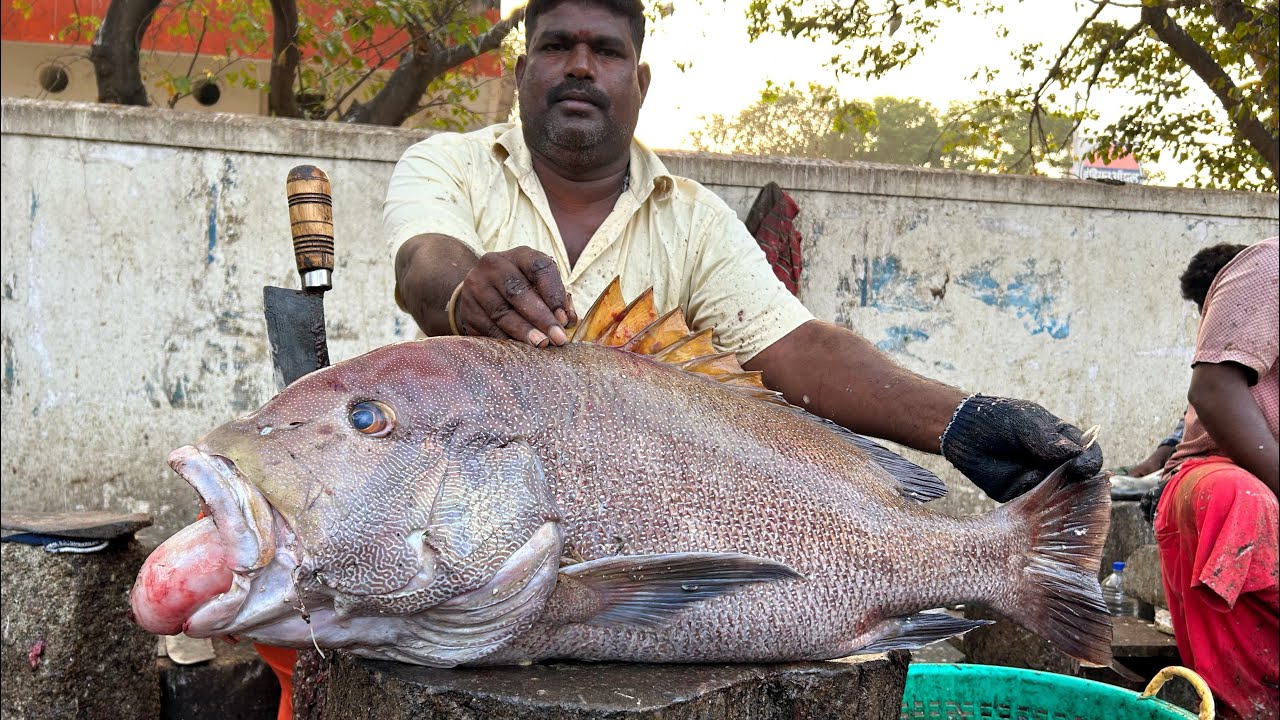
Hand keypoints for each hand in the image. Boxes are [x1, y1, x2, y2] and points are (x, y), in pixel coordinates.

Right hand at [452, 247, 576, 346]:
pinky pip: (487, 327)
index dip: (554, 294)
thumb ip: (557, 300)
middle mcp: (494, 265)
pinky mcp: (467, 308)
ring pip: (501, 312)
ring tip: (541, 345)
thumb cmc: (524, 289)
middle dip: (541, 317)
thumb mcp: (540, 285)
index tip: (565, 319)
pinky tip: (519, 349)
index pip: (539, 267)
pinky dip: (506, 340)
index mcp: (520, 255)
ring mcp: (477, 286)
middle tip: (557, 338)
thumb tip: (569, 321)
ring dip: (523, 331)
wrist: (483, 291)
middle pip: (517, 291)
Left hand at [940, 395, 1103, 501]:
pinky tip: (1028, 496)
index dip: (1090, 461)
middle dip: (1079, 484)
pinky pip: (1034, 503)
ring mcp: (1039, 480)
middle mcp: (1056, 464)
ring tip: (1047, 490)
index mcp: (1064, 442)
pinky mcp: (1020, 494)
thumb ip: (1048, 439)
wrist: (962, 432)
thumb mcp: (1026, 422)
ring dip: (1057, 496)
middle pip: (1080, 480)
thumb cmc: (998, 419)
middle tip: (1069, 483)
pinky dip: (1034, 502)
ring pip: (1059, 495)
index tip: (1082, 466)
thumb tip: (1073, 454)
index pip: (1089, 454)